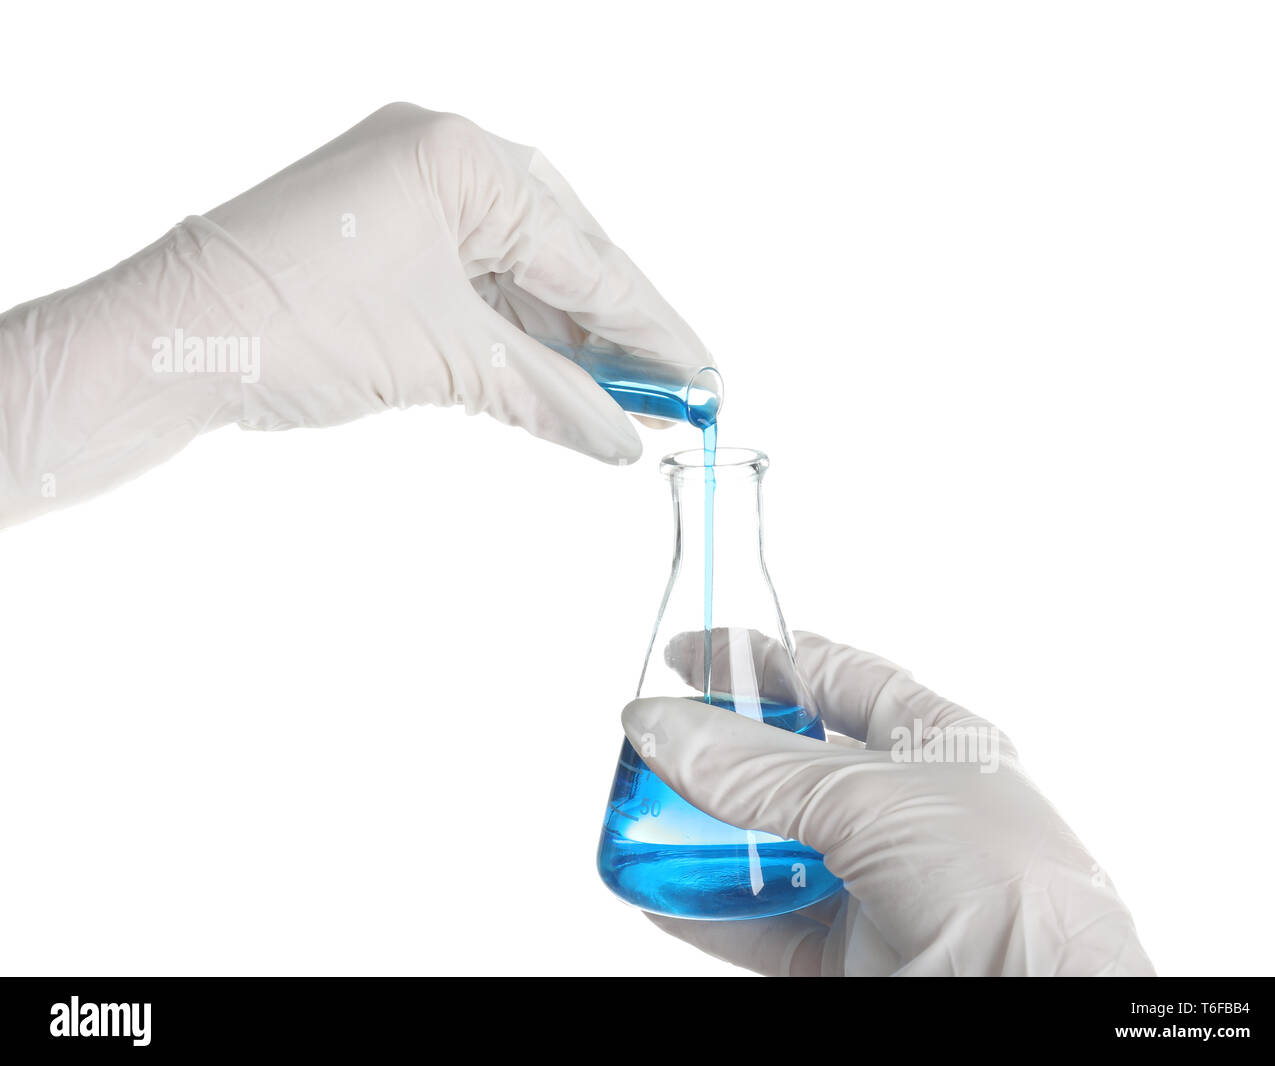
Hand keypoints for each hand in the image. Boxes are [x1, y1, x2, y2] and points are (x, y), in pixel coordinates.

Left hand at [0, 103, 708, 525]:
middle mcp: (445, 159)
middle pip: (566, 257)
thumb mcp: (444, 359)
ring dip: (574, 344)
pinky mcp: (395, 239)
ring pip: (526, 278)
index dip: (652, 328)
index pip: (585, 255)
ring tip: (628, 406)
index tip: (704, 380)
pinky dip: (523, 341)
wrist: (170, 345)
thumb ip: (551, 398)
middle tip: (677, 400)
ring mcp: (416, 196)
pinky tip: (566, 383)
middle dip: (620, 336)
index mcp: (461, 156)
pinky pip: (484, 290)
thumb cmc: (290, 325)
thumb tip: (627, 443)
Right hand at [623, 629, 1154, 975]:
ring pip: (773, 850)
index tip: (690, 655)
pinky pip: (765, 929)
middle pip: (794, 766)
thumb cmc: (1011, 889)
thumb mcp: (872, 798)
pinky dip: (711, 914)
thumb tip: (662, 724)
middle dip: (724, 754)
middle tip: (659, 742)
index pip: (835, 677)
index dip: (762, 659)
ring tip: (645, 818)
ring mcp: (880, 885)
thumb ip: (756, 767)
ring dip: (706, 838)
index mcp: (938, 743)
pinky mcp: (854, 957)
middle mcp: (909, 810)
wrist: (1040, 1013)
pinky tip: (663, 896)